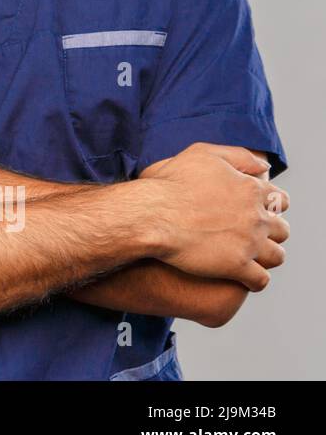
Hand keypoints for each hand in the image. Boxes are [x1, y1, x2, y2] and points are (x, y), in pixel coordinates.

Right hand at [142, 144, 289, 290]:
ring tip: (251, 258)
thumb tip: (265, 167)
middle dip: (271, 232)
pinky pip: (260, 280)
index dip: (270, 206)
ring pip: (276, 256)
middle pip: (282, 230)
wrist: (152, 215)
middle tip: (252, 234)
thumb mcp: (203, 154)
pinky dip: (255, 280)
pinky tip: (243, 277)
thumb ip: (239, 156)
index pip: (280, 200)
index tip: (257, 210)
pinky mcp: (237, 266)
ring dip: (266, 257)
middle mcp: (256, 217)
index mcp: (251, 190)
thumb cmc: (171, 184)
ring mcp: (249, 243)